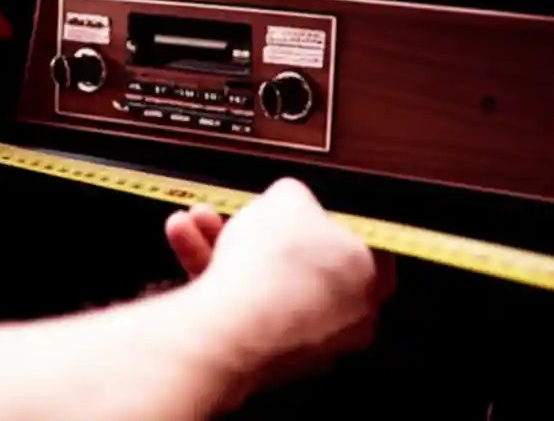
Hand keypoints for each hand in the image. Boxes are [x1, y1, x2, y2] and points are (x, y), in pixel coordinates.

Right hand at [166, 179, 393, 390]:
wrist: (235, 325)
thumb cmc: (277, 265)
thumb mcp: (288, 198)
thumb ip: (294, 196)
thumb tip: (288, 199)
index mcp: (370, 279)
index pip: (359, 245)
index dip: (325, 220)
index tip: (299, 208)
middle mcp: (342, 319)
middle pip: (300, 264)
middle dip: (260, 231)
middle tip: (239, 211)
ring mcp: (300, 344)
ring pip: (260, 283)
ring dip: (223, 245)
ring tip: (196, 218)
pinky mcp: (257, 357)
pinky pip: (236, 306)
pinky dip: (210, 272)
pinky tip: (184, 240)